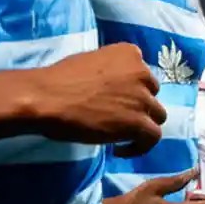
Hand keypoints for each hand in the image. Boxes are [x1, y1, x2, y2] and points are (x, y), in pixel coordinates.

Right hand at [29, 43, 166, 156]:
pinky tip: (119, 150)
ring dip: (141, 125)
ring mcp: (142, 98)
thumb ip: (111, 72)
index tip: (117, 101)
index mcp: (130, 53)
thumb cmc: (60, 79)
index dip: (132, 89)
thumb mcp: (91, 62)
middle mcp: (141, 72)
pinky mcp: (138, 122)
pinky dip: (139, 146)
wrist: (48, 98)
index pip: (142, 74)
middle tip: (118, 118)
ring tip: (121, 136)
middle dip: (139, 106)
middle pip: (152, 94)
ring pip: (157, 116)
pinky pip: (152, 137)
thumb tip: (112, 87)